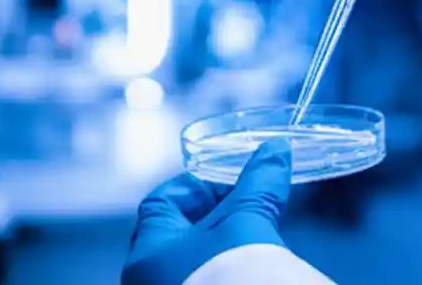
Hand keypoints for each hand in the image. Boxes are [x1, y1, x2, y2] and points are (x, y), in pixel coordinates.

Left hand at [122, 141, 292, 284]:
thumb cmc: (231, 280)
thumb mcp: (246, 225)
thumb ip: (258, 185)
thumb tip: (275, 150)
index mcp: (146, 253)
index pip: (161, 202)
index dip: (196, 186)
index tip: (230, 181)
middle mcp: (147, 283)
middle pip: (176, 235)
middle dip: (214, 219)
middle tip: (250, 208)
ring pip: (190, 266)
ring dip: (222, 249)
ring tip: (257, 240)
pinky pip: (200, 284)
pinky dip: (222, 275)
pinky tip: (250, 272)